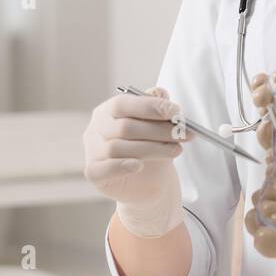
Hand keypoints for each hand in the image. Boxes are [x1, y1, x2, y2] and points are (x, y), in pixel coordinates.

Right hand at [83, 86, 189, 236]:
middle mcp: (96, 128)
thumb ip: (156, 108)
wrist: (151, 182)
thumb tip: (160, 92)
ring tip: (176, 150)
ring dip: (152, 149)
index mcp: (108, 110)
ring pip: (118, 148)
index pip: (123, 103)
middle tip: (183, 134)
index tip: (176, 112)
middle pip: (124, 127)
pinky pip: (105, 169)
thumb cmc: (151, 147)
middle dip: (158, 130)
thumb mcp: (158, 125)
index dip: (150, 106)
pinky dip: (123, 166)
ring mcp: (93, 151)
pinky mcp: (94, 174)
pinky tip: (139, 165)